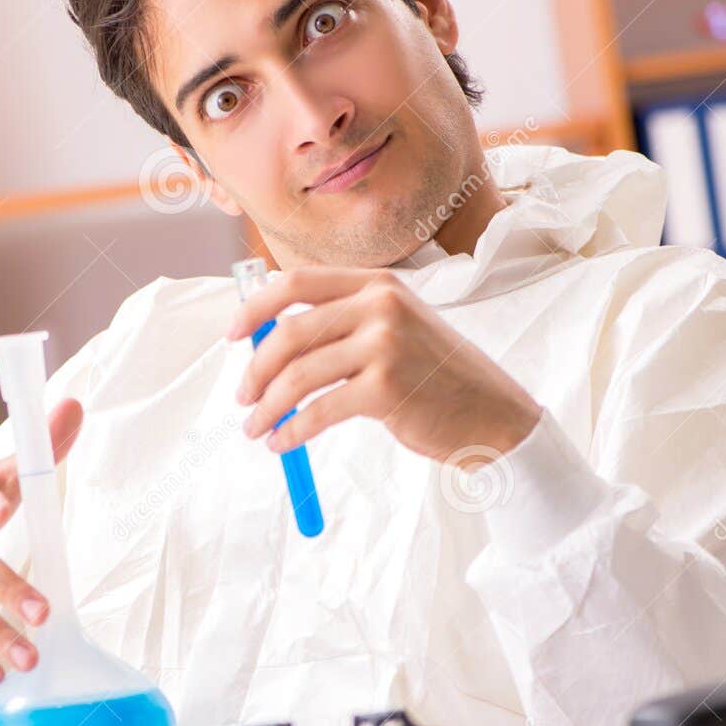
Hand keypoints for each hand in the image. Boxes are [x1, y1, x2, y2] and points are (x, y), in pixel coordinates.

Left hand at [229, 268, 539, 464]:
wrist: (492, 414)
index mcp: (377, 285)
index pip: (297, 282)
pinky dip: (291, 430)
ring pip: (297, 376)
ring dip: (267, 407)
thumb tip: (265, 338)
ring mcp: (385, 345)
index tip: (232, 334)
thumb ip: (339, 325)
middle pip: (289, 332)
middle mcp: (380, 306)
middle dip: (255, 370)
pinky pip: (318, 411)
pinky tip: (282, 442)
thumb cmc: (433, 377)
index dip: (255, 307)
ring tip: (256, 429)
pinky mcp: (387, 388)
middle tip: (242, 398)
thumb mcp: (393, 330)